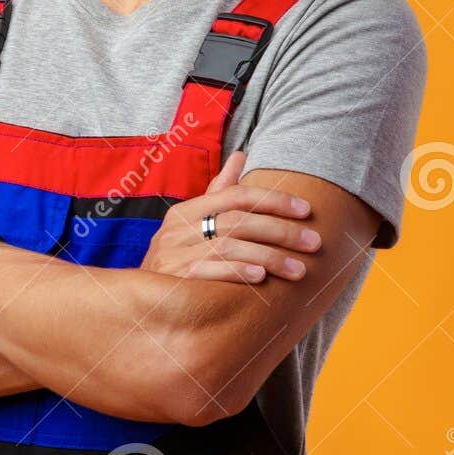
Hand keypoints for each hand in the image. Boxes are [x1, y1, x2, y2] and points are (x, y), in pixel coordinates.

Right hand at [139, 149, 320, 285]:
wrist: (140, 299)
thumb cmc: (176, 257)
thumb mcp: (192, 222)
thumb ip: (219, 192)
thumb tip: (241, 155)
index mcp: (186, 211)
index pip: (236, 195)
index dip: (273, 200)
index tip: (306, 210)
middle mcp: (179, 229)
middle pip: (238, 221)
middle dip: (281, 231)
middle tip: (314, 242)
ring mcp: (175, 255)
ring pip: (229, 247)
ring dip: (270, 257)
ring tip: (300, 269)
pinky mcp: (175, 281)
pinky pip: (209, 272)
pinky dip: (237, 272)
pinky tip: (261, 277)